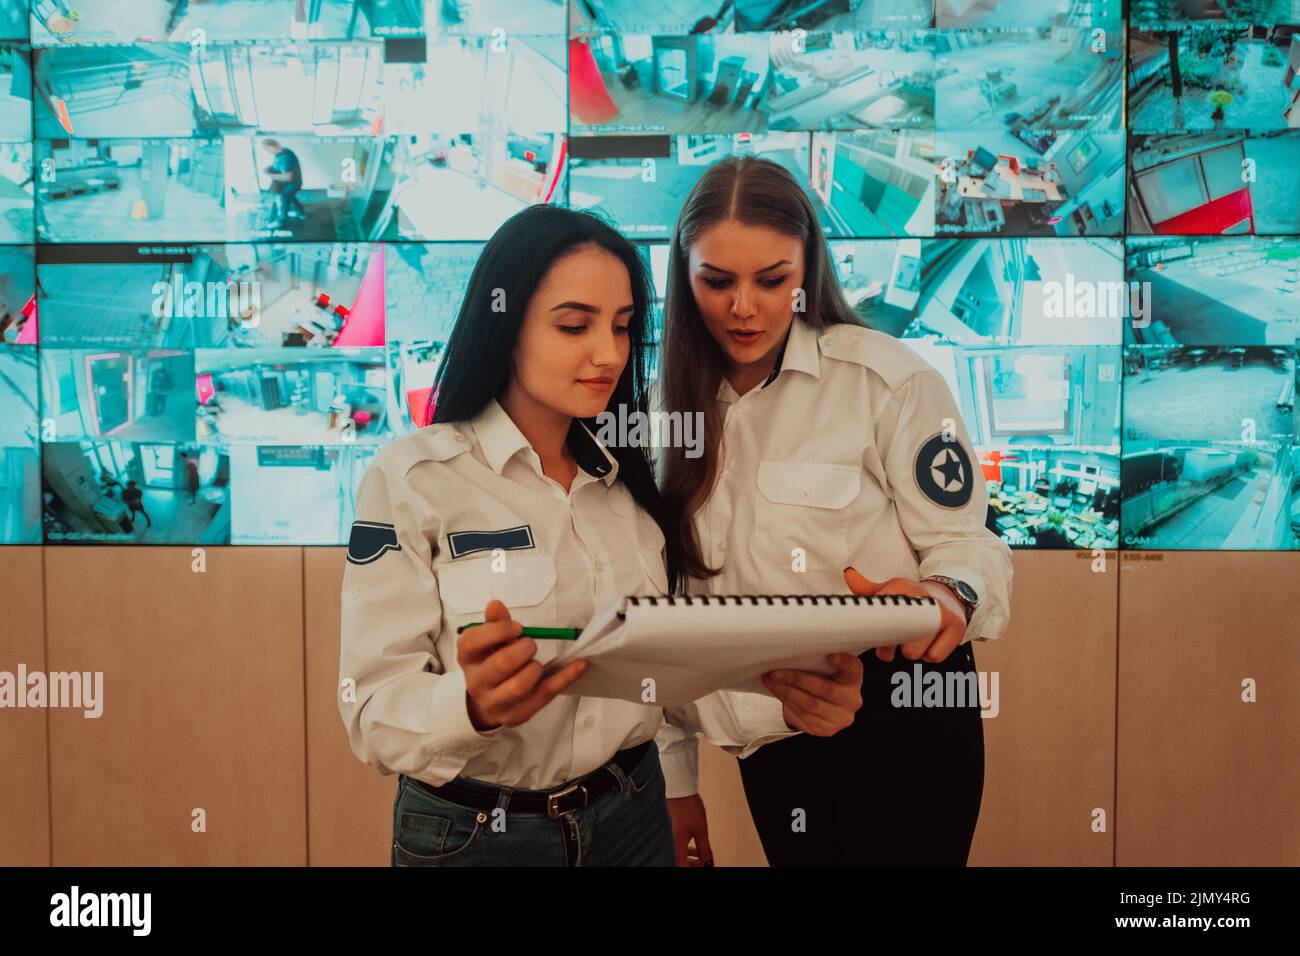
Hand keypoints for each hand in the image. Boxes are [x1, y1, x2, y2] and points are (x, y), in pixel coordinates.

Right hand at [457, 599, 587, 729]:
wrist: (488, 701)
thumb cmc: (492, 662)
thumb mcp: (490, 642)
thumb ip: (496, 623)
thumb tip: (496, 605)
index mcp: (468, 658)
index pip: (473, 641)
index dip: (498, 630)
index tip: (518, 628)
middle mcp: (476, 682)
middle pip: (502, 663)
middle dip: (524, 649)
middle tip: (530, 644)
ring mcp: (495, 703)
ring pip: (520, 686)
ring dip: (535, 668)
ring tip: (535, 663)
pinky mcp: (515, 715)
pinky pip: (545, 695)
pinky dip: (566, 677)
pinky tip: (580, 664)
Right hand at [666, 794, 712, 866]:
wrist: (678, 789)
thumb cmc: (688, 806)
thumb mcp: (701, 830)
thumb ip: (704, 849)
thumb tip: (708, 862)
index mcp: (676, 846)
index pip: (683, 867)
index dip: (695, 868)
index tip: (703, 866)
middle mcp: (668, 844)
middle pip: (678, 863)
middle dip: (691, 865)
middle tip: (702, 863)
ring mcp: (665, 838)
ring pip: (675, 856)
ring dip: (687, 859)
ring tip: (698, 855)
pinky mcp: (665, 832)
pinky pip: (672, 847)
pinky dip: (682, 850)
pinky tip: (690, 846)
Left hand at [761, 653, 861, 735]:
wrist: (825, 708)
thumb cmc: (823, 681)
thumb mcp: (826, 669)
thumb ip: (819, 661)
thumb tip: (791, 653)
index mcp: (854, 678)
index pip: (853, 668)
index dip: (844, 662)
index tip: (830, 656)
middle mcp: (852, 699)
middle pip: (825, 689)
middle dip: (797, 680)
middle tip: (776, 673)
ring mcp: (841, 717)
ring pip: (810, 704)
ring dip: (786, 692)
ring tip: (771, 681)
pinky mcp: (828, 729)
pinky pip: (804, 716)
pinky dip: (788, 702)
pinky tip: (778, 693)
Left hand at [844, 567, 965, 663]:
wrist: (949, 596)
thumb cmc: (913, 598)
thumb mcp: (891, 591)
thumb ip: (867, 588)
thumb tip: (849, 574)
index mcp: (903, 589)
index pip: (883, 612)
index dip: (876, 628)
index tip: (871, 636)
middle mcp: (924, 600)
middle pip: (899, 638)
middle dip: (891, 645)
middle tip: (888, 645)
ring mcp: (942, 615)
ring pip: (916, 652)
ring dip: (910, 652)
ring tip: (910, 642)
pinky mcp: (957, 628)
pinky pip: (934, 656)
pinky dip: (929, 654)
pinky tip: (928, 644)